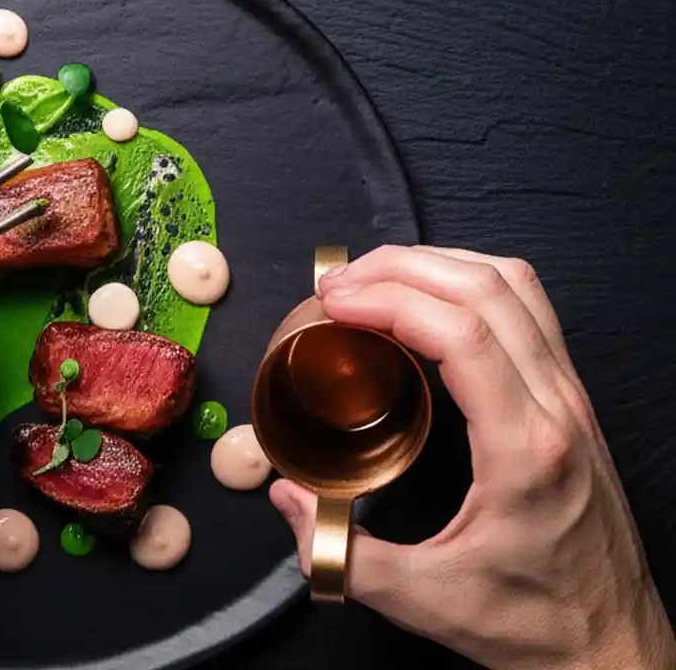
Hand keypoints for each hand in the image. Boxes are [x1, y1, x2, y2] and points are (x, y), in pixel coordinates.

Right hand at [269, 245, 675, 669]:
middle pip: (487, 289)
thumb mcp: (419, 598)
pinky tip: (429, 298)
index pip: (462, 333)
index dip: (389, 299)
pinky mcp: (571, 401)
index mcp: (525, 450)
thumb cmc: (531, 623)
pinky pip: (529, 307)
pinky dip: (472, 281)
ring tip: (376, 277)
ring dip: (440, 263)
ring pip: (516, 285)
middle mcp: (558, 409)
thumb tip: (285, 497)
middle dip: (402, 267)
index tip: (334, 302)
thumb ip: (337, 553)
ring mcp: (572, 398)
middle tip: (338, 284)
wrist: (608, 644)